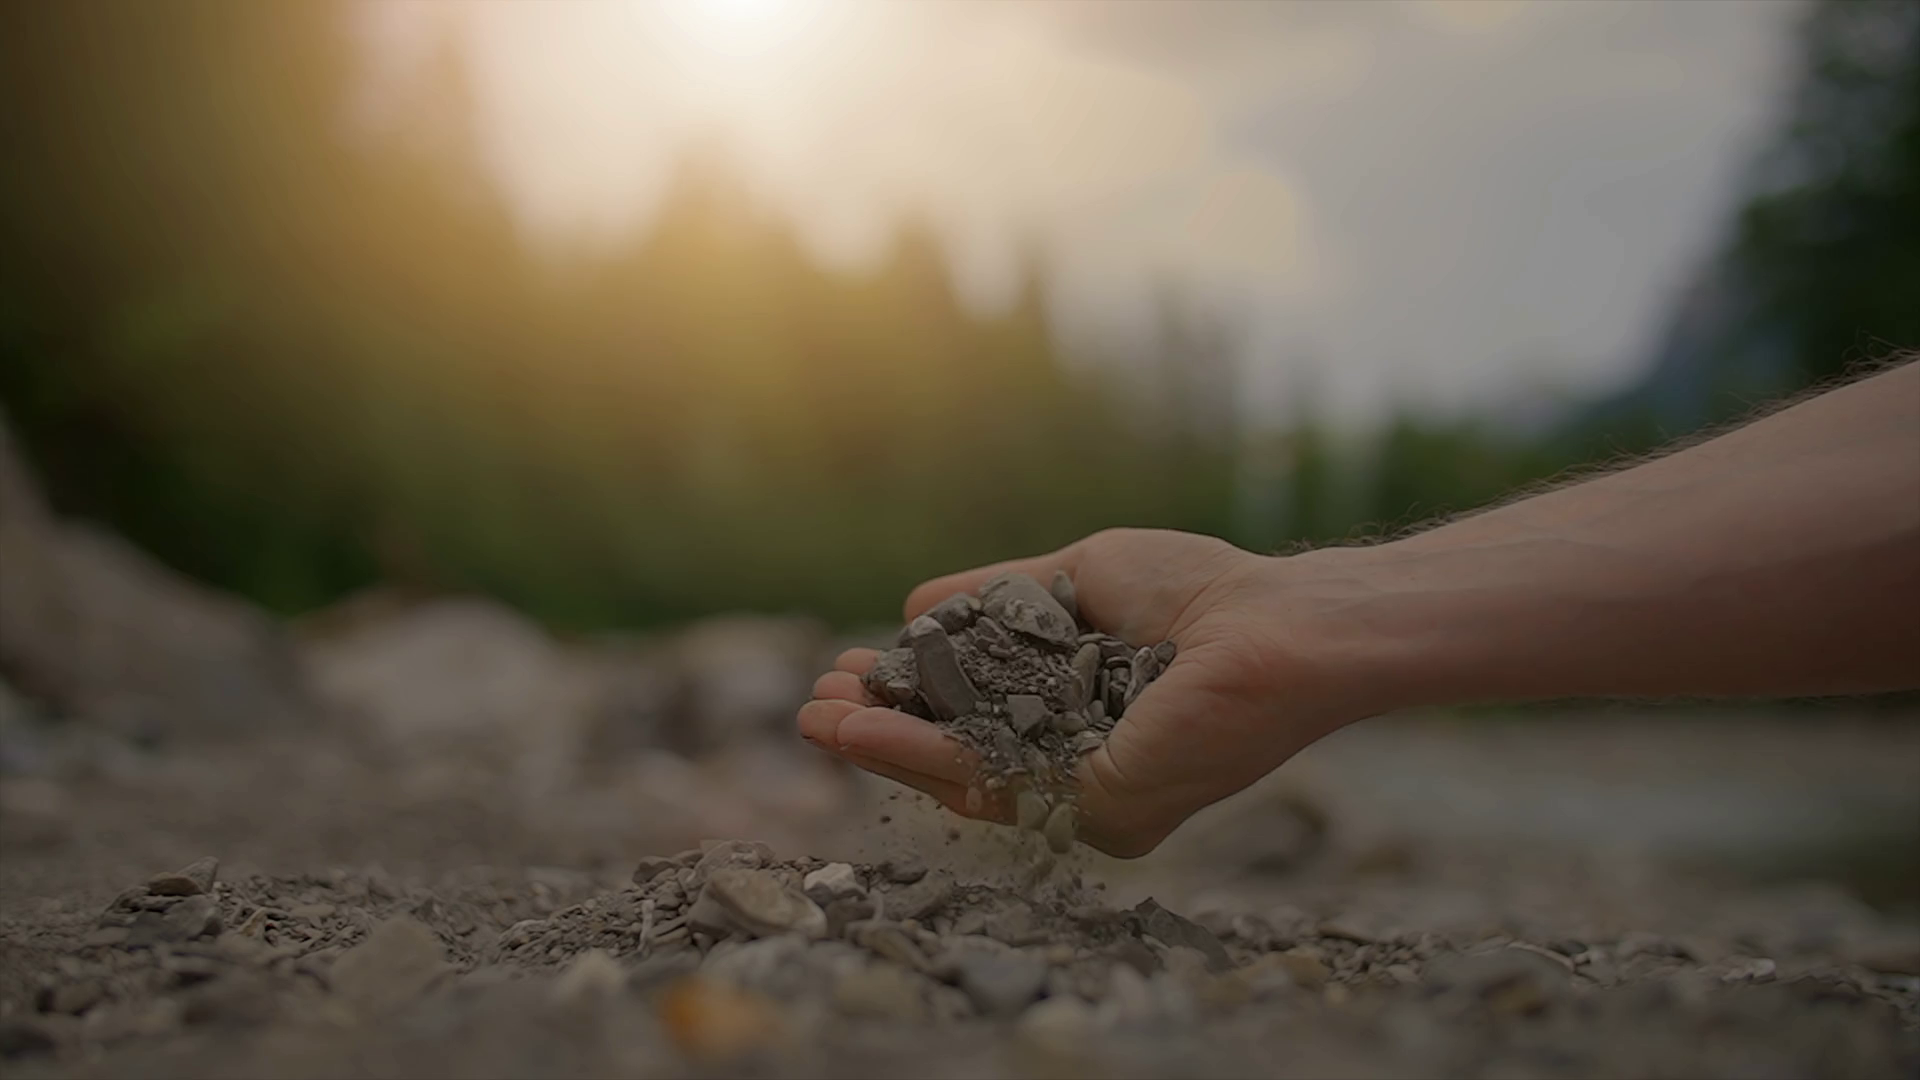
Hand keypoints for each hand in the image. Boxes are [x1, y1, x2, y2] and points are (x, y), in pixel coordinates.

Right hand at [797, 528, 1375, 856]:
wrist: (1275, 622)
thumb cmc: (1200, 592)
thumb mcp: (1077, 580)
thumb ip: (997, 601)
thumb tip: (914, 607)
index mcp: (1079, 725)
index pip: (980, 725)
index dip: (913, 704)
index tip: (856, 669)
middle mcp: (1081, 774)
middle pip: (961, 764)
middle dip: (884, 736)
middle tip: (817, 706)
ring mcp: (1088, 800)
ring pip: (963, 780)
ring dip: (884, 750)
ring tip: (818, 719)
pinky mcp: (1099, 807)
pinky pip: (994, 778)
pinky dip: (920, 753)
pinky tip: (866, 727)